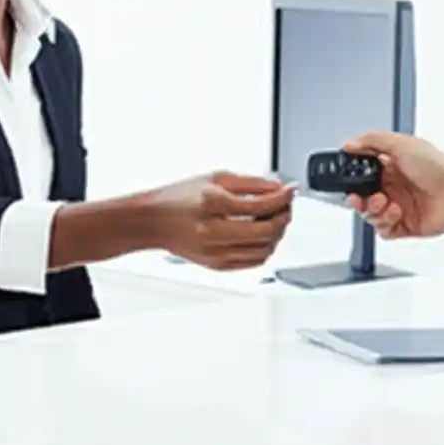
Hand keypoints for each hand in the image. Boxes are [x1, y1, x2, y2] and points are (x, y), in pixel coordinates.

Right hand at [147, 171, 295, 270]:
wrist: (152, 221)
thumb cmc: (180, 196)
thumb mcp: (216, 178)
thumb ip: (252, 183)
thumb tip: (281, 189)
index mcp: (212, 204)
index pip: (261, 205)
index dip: (283, 197)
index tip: (291, 190)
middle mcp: (213, 231)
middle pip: (267, 231)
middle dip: (284, 216)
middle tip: (286, 205)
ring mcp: (215, 253)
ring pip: (265, 250)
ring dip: (278, 233)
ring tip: (275, 218)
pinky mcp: (217, 266)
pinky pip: (254, 261)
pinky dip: (266, 247)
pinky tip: (263, 233)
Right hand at [340, 131, 443, 243]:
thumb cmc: (439, 168)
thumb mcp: (403, 144)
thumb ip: (373, 140)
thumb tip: (350, 144)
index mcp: (393, 167)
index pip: (363, 175)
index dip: (353, 179)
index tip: (348, 180)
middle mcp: (396, 187)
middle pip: (364, 198)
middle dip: (358, 199)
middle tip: (359, 198)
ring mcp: (400, 207)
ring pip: (372, 215)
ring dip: (373, 210)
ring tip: (385, 202)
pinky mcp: (407, 225)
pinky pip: (385, 231)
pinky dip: (386, 224)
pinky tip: (396, 213)